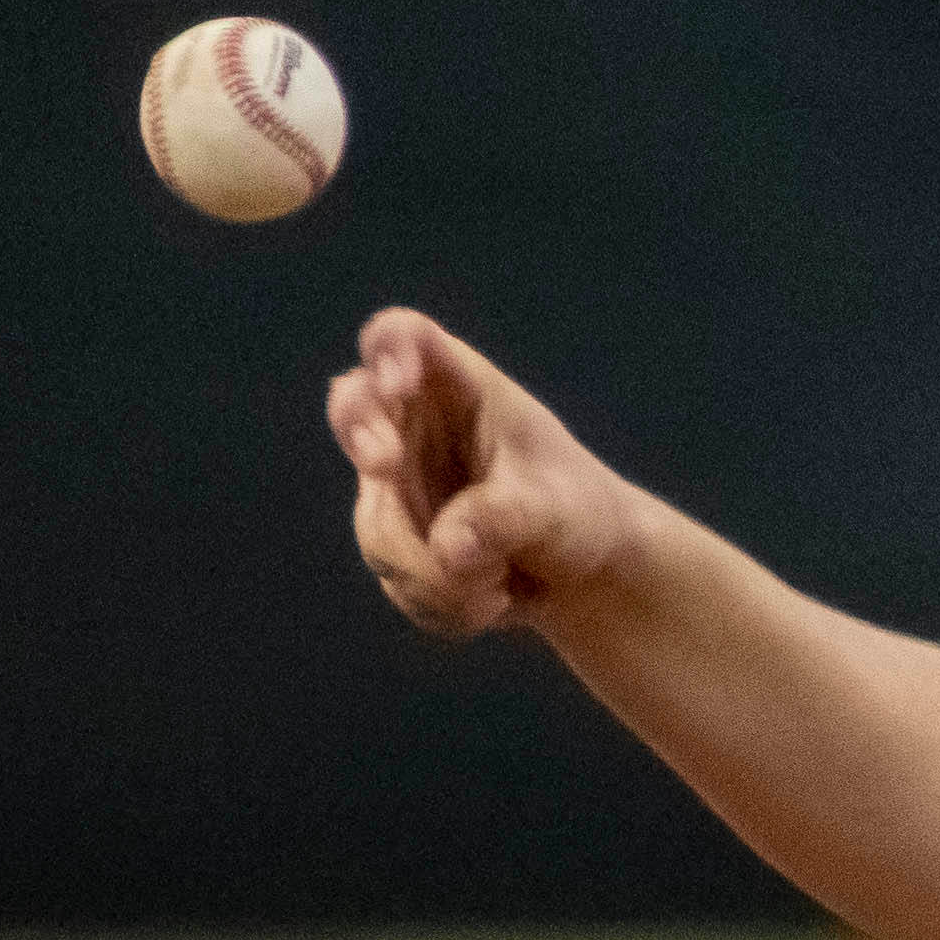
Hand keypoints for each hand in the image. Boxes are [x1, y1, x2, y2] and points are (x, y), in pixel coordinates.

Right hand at [324, 307, 636, 637]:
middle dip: (362, 435)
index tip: (396, 380)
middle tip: (384, 463)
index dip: (388, 349)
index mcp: (460, 387)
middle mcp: (413, 427)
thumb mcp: (558, 510)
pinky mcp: (392, 537)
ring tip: (501, 586)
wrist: (586, 575)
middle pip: (353, 408)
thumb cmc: (580, 513)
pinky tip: (492, 601)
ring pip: (377, 524)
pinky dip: (442, 602)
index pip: (404, 336)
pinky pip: (395, 577)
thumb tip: (447, 549)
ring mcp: (393, 483)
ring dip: (435, 571)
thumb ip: (506, 518)